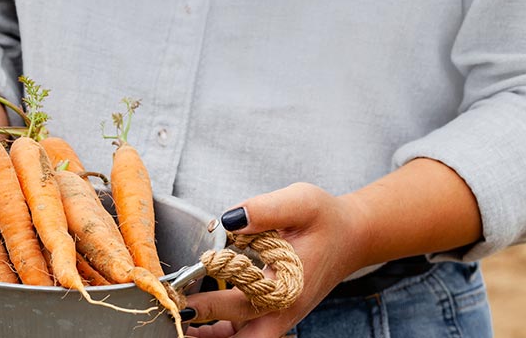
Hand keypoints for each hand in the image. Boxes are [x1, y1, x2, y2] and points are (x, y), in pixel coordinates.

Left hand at [183, 183, 370, 337]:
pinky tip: (196, 327)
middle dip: (205, 323)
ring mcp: (280, 316)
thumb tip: (229, 218)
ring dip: (212, 336)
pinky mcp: (275, 314)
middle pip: (241, 331)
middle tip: (173, 310)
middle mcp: (284, 307)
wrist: (352, 237)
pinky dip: (221, 334)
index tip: (182, 289)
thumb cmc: (325, 219)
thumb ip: (265, 209)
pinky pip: (246, 335)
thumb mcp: (301, 202)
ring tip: (179, 326)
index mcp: (288, 283)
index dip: (211, 300)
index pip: (243, 300)